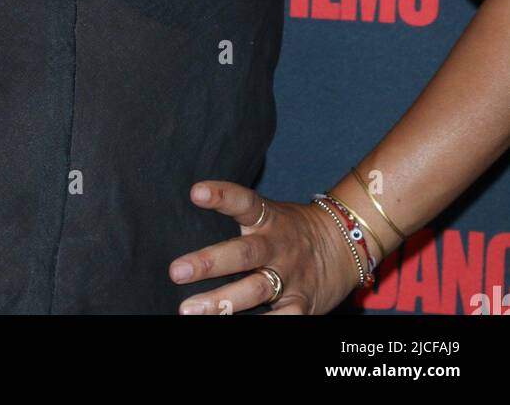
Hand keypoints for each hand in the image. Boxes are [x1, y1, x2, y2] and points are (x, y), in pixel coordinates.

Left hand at [169, 180, 367, 314]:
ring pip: (256, 290)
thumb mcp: (270, 214)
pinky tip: (230, 330)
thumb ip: (240, 218)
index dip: (222, 195)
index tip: (196, 192)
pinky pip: (280, 321)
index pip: (244, 201)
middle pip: (244, 253)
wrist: (346, 243)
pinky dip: (258, 327)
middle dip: (210, 262)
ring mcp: (291, 277)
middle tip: (176, 270)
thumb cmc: (291, 230)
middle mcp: (278, 246)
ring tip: (190, 310)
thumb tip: (190, 227)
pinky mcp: (303, 305)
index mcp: (269, 219)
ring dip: (222, 302)